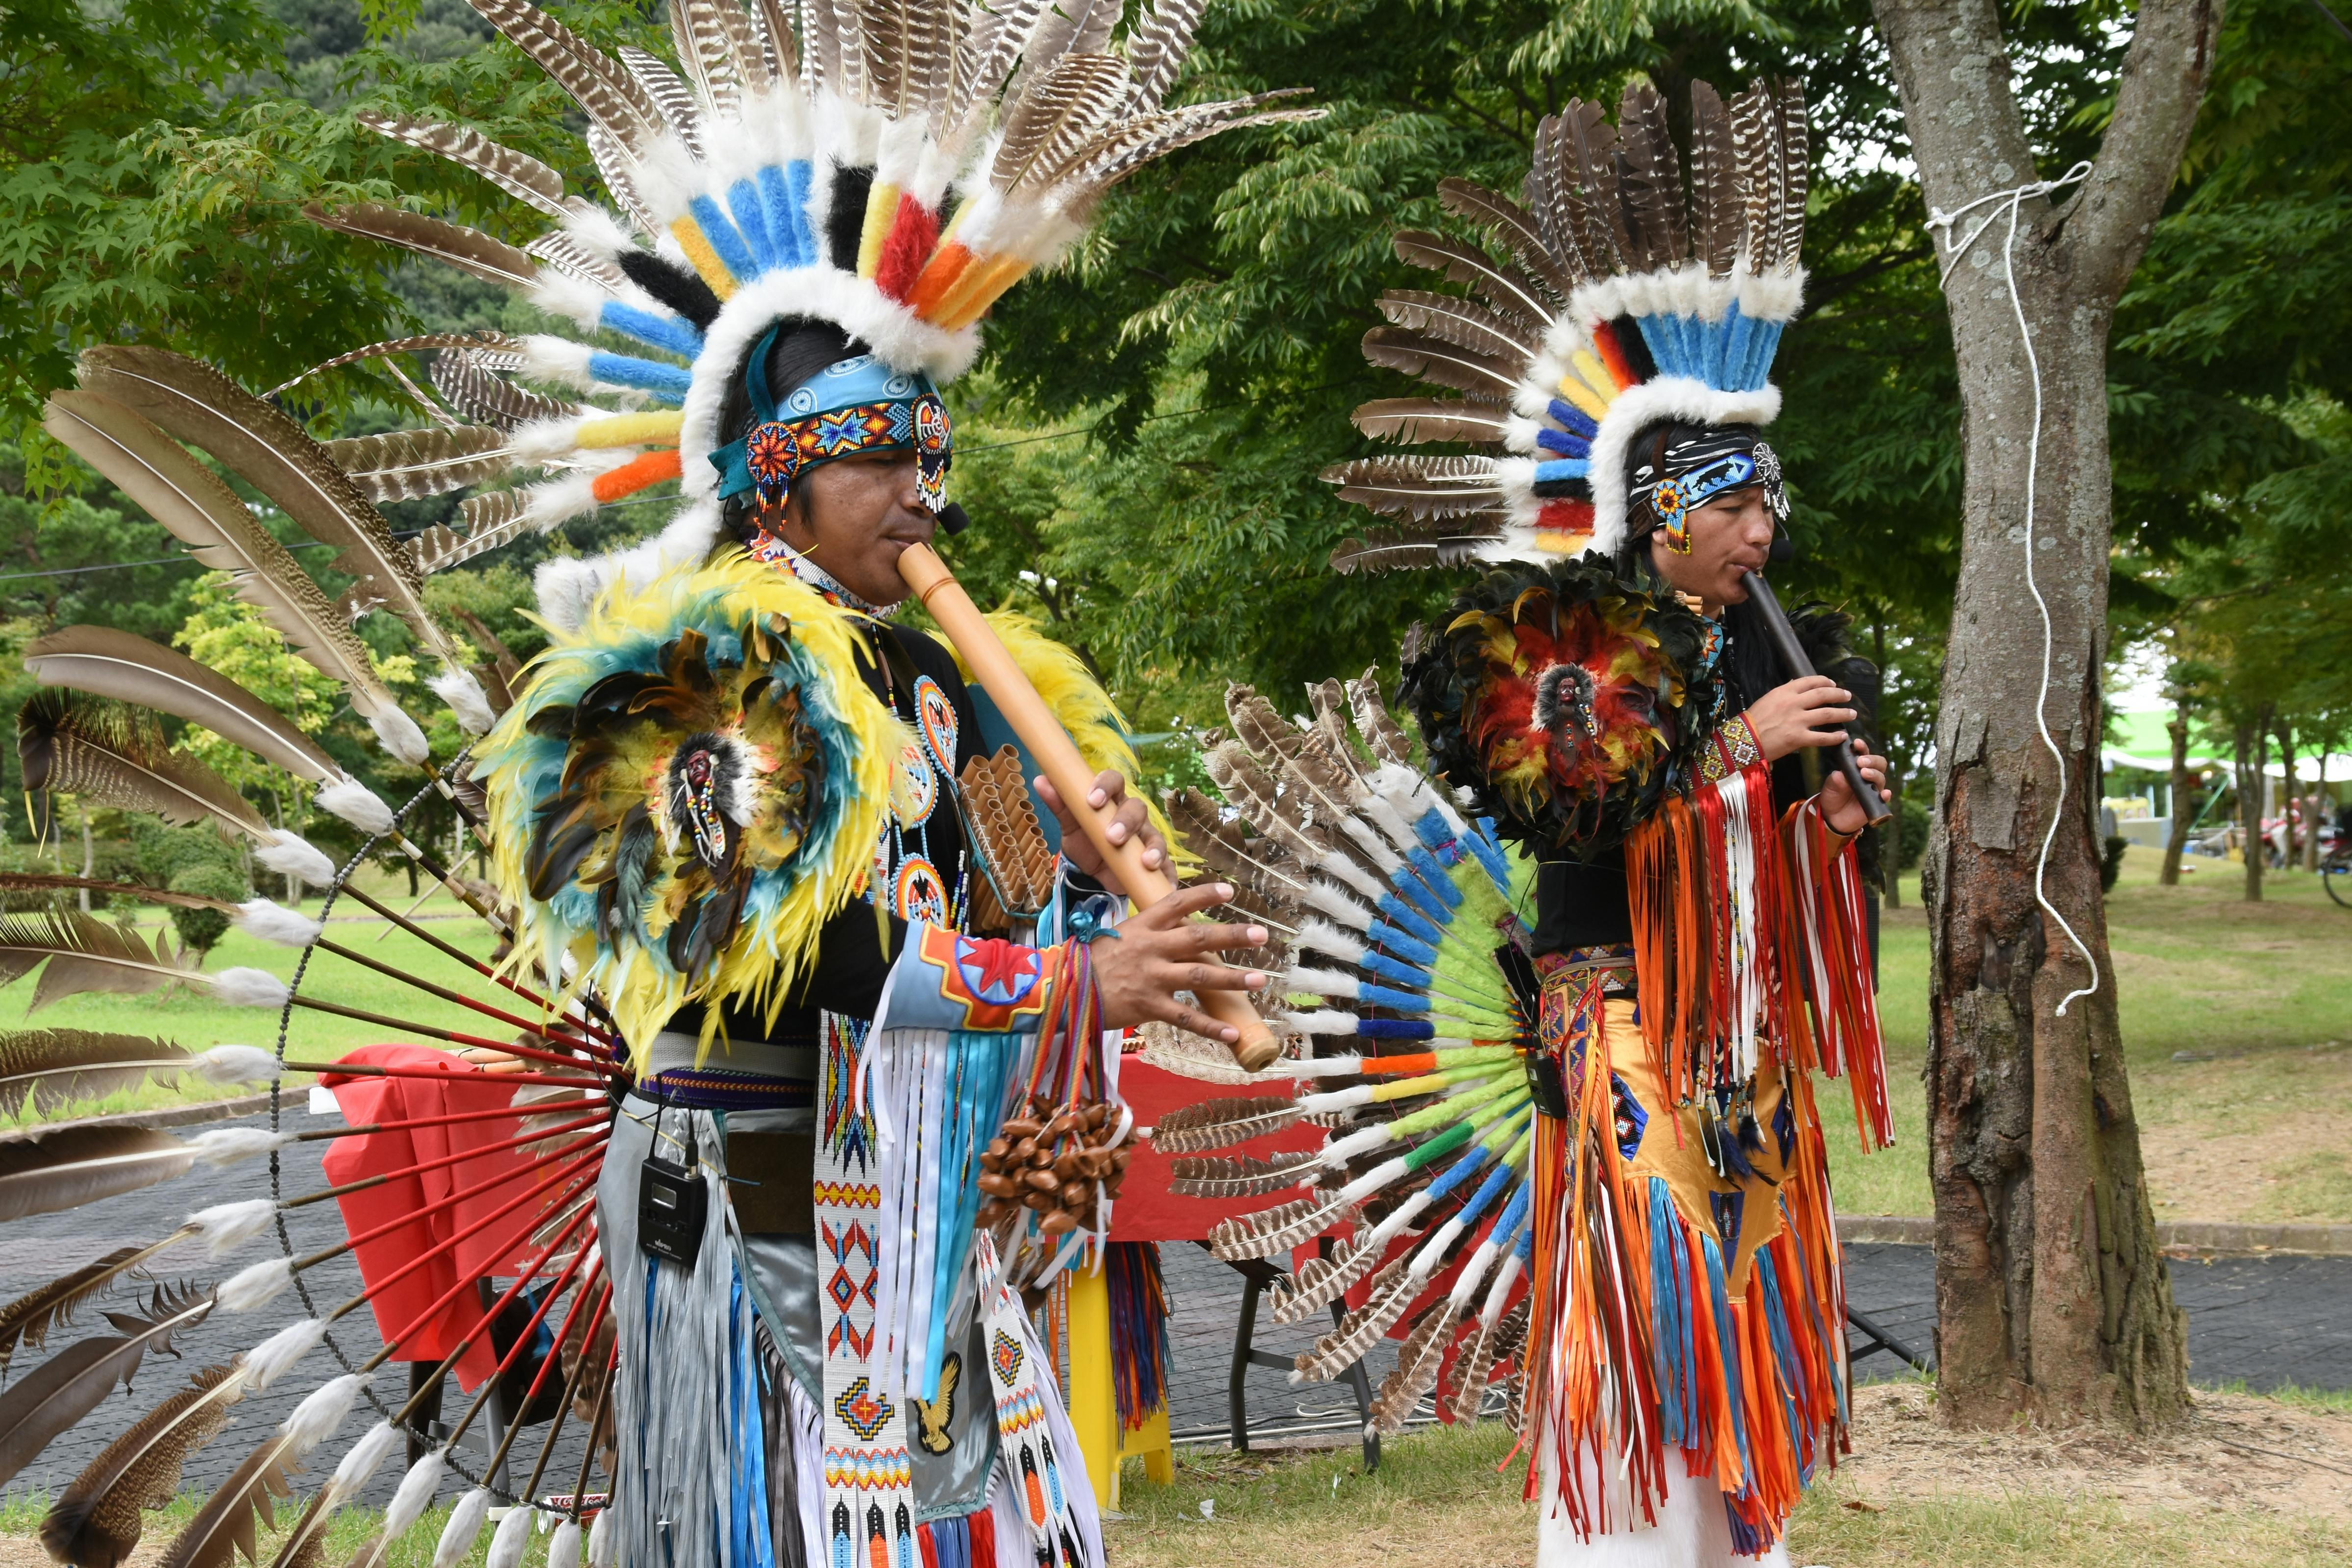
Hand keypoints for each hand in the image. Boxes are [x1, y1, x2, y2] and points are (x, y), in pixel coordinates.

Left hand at [1033, 768, 1163, 896]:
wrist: (1090, 874)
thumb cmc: (1084, 841)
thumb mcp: (1070, 825)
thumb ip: (1059, 803)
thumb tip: (1041, 780)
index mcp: (1111, 799)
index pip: (1114, 781)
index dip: (1105, 786)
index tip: (1093, 799)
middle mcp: (1133, 816)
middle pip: (1138, 809)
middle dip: (1126, 822)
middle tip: (1113, 837)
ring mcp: (1146, 839)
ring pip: (1156, 837)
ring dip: (1153, 848)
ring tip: (1146, 862)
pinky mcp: (1156, 863)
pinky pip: (1167, 867)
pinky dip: (1168, 876)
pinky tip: (1166, 886)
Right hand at [1087, 882, 1269, 1042]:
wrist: (1065, 991)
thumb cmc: (1092, 962)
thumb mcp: (1119, 936)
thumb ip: (1150, 931)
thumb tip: (1180, 925)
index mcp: (1142, 927)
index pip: (1176, 903)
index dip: (1204, 895)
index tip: (1229, 891)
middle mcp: (1150, 948)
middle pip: (1198, 937)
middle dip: (1232, 936)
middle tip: (1261, 934)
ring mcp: (1151, 978)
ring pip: (1199, 976)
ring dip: (1232, 979)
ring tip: (1259, 980)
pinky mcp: (1149, 1007)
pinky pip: (1186, 1018)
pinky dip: (1210, 1028)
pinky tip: (1232, 1034)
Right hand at [1743, 675, 1857, 761]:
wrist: (1743, 740)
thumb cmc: (1752, 720)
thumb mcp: (1767, 699)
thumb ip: (1784, 692)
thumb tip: (1796, 682)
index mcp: (1785, 691)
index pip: (1811, 681)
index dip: (1825, 681)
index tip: (1833, 684)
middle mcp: (1794, 703)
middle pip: (1823, 695)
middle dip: (1839, 695)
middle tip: (1848, 696)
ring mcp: (1798, 721)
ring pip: (1827, 714)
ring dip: (1842, 714)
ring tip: (1851, 714)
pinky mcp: (1799, 738)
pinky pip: (1822, 737)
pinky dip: (1835, 737)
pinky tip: (1842, 736)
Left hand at [1819, 748, 1890, 836]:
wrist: (1832, 816)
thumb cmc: (1833, 796)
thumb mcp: (1830, 786)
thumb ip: (1836, 779)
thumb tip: (1841, 775)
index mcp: (1857, 767)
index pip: (1864, 754)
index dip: (1862, 748)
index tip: (1856, 743)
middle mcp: (1869, 776)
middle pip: (1879, 764)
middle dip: (1871, 760)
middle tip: (1860, 762)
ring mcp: (1874, 789)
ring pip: (1881, 778)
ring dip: (1874, 774)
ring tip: (1864, 773)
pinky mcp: (1876, 803)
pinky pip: (1884, 798)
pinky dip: (1885, 795)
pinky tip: (1884, 794)